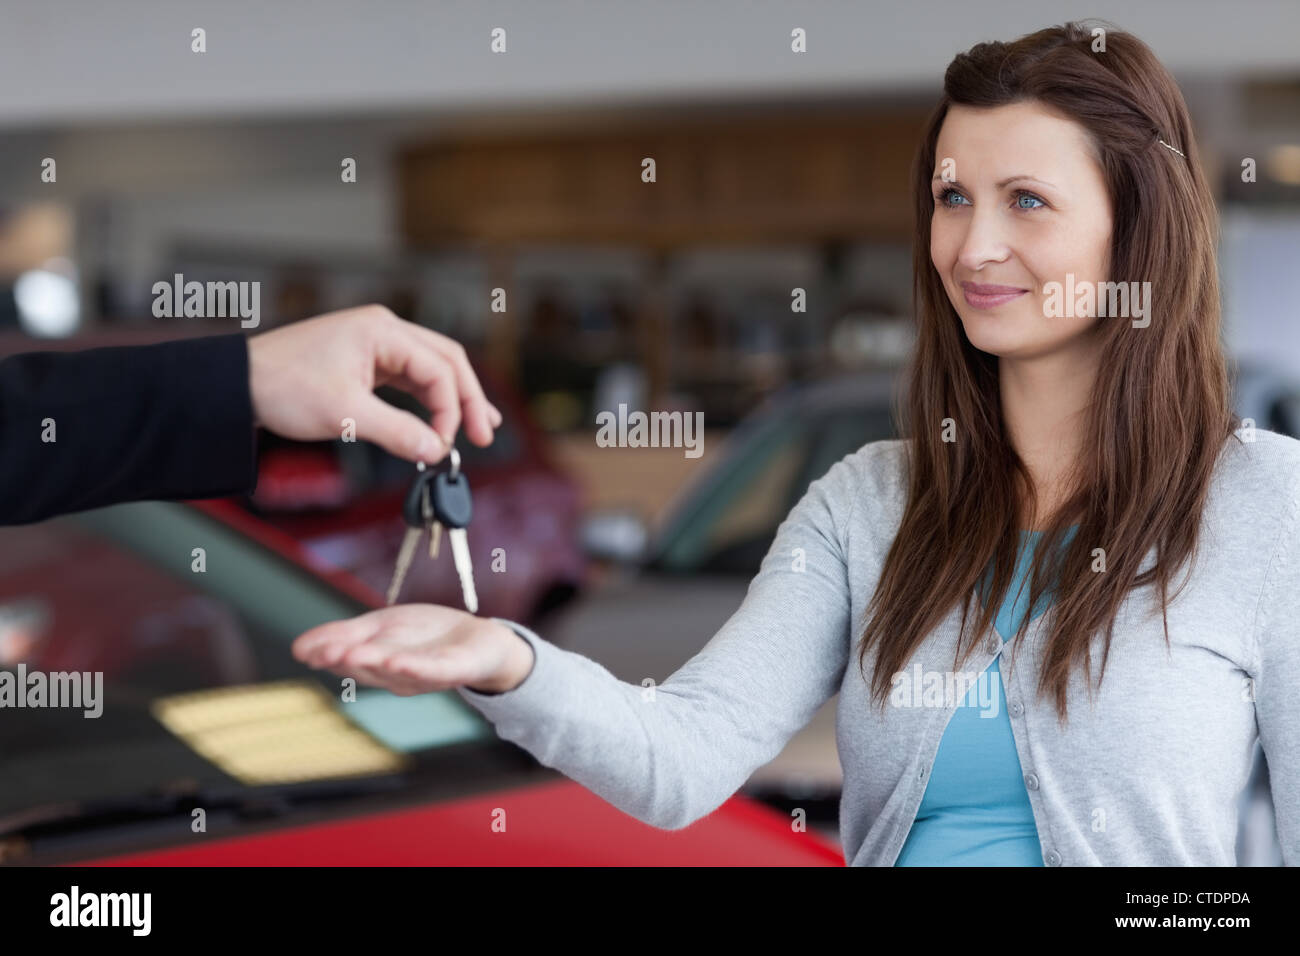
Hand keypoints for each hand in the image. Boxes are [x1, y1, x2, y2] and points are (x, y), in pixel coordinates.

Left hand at [247, 304, 502, 463]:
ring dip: (455, 398)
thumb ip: (397, 432)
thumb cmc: (282, 386)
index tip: (443, 446)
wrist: (238, 383)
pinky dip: (430, 399)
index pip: (439, 370)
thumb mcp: (344, 414)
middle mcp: (384, 330)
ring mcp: (376, 343)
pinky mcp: (367, 360)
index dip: (450, 410)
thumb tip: (436, 451)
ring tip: (480, 427)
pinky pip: (410, 377)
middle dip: (468, 399)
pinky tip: (442, 419)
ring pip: (432, 368)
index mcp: (382, 330)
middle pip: (447, 361)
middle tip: (484, 436)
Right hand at [292, 605, 535, 695]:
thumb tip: (298, 647)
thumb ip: (343, 636)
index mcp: (378, 665)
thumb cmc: (426, 636)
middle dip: (347, 659)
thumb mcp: (380, 628)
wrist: (478, 640)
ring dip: (376, 662)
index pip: (349, 659)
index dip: (328, 655)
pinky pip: (433, 671)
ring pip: (397, 671)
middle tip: (324, 653)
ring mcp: (426, 675)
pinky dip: (416, 668)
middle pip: (369, 667)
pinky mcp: (454, 670)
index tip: (304, 651)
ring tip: (355, 653)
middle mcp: (398, 676)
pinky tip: (398, 661)